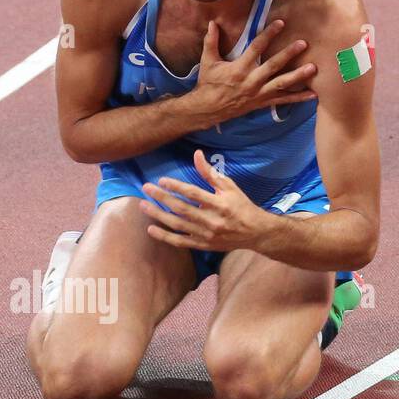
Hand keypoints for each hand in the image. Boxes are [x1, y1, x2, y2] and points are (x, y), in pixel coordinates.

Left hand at [139, 150, 273, 251]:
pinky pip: (181, 242)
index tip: (161, 180)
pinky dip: (165, 237)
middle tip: (146, 188)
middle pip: (182, 209)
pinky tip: (151, 229)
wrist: (256, 233)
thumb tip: (196, 154)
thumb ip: (210, 173)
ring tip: (142, 205)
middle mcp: (212, 220)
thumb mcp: (229, 187)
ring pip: (178, 225)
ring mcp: (206, 235)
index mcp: (220, 204)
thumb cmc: (241, 206)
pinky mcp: (203, 245)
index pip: (193, 194)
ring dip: (158, 215)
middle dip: (162, 197)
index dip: (176, 186)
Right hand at [185, 19, 316, 127]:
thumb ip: (210, 41)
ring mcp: (258, 93)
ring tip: (313, 68)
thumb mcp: (207, 61)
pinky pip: (283, 100)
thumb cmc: (208, 83)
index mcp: (238, 69)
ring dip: (298, 76)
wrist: (208, 109)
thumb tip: (212, 23)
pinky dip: (298, 98)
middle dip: (288, 54)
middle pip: (273, 65)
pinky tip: (314, 95)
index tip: (281, 23)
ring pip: (281, 84)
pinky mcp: (262, 102)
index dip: (268, 35)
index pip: (256, 48)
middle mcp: (251, 81)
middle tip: (303, 43)